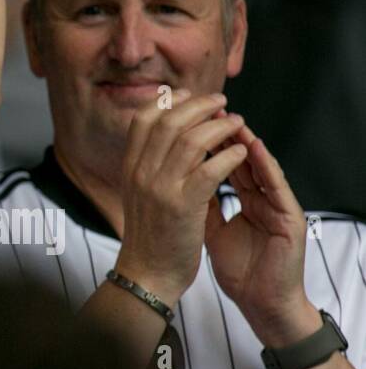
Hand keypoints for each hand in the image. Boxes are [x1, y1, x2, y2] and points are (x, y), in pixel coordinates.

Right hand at [118, 91, 247, 304]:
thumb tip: (169, 138)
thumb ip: (150, 165)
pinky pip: (210, 170)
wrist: (147, 273)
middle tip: (221, 102)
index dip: (167, 102)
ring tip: (236, 124)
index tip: (188, 95)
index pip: (143, 120)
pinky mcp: (182, 206)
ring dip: (218, 127)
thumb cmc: (150, 234)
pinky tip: (240, 153)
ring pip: (190, 141)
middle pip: (168, 122)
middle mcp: (140, 172)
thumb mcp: (140, 193)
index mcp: (129, 167)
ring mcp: (159, 188)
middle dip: (198, 106)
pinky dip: (228, 156)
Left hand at [205, 125, 319, 346]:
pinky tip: (252, 148)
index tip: (185, 120)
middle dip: (222, 131)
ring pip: (261, 164)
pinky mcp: (290, 219)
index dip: (205, 139)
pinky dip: (264, 165)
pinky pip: (277, 186)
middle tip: (206, 108)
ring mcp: (277, 206)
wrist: (261, 304)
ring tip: (229, 119)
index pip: (224, 160)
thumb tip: (174, 177)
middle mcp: (262, 197)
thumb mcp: (209, 230)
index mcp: (246, 199)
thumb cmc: (240, 270)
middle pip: (241, 155)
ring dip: (244, 140)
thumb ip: (198, 202)